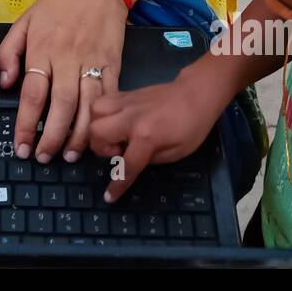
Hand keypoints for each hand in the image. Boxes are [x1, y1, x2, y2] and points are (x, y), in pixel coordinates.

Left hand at [0, 0, 127, 163]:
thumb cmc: (58, 5)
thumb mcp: (25, 21)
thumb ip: (8, 53)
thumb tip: (1, 85)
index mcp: (43, 49)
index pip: (33, 93)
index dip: (27, 123)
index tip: (21, 146)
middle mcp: (68, 59)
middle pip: (61, 105)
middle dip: (52, 136)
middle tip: (42, 157)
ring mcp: (93, 63)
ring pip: (87, 106)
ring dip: (79, 135)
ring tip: (69, 156)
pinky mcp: (114, 65)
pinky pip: (109, 97)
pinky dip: (104, 119)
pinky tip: (97, 136)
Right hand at [89, 57, 233, 201]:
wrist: (196, 94)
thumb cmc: (192, 127)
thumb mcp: (176, 153)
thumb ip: (149, 159)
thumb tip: (129, 160)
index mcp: (147, 136)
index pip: (126, 165)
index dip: (117, 185)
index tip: (109, 197)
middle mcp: (131, 118)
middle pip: (97, 132)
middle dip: (101, 147)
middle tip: (118, 150)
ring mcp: (126, 102)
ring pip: (95, 112)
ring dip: (98, 126)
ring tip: (113, 133)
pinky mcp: (126, 93)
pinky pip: (103, 101)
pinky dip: (103, 113)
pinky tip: (115, 120)